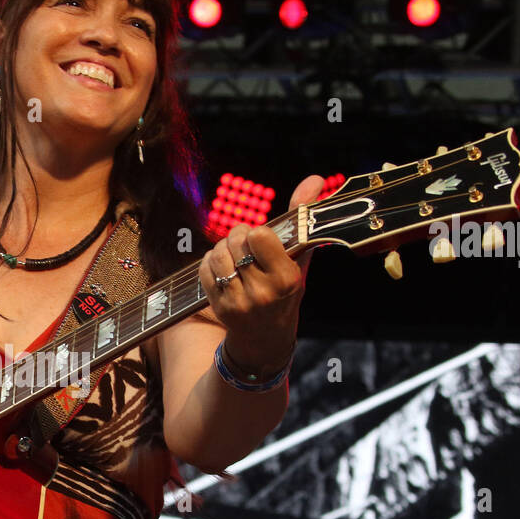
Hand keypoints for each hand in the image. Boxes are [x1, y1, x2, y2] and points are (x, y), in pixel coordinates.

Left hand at [198, 174, 323, 375]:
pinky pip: (204, 269)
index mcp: (287, 278)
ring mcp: (238, 301)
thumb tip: (315, 179)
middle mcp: (263, 292)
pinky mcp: (219, 307)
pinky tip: (224, 269)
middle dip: (239, 237)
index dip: (257, 232)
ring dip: (223, 249)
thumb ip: (303, 219)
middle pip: (236, 240)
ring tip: (235, 257)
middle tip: (246, 246)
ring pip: (218, 254)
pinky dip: (211, 263)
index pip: (259, 235)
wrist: (266, 339)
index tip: (262, 240)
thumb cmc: (286, 293)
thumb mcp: (300, 261)